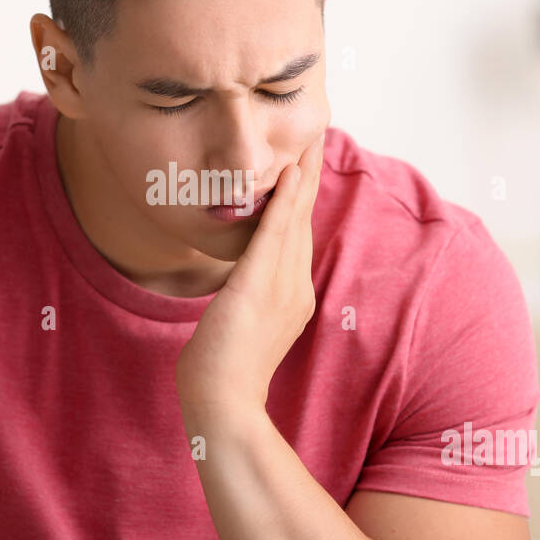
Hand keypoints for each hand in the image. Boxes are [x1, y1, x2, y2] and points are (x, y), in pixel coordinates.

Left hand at [175, 132, 325, 411]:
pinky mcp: (259, 287)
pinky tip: (289, 173)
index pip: (299, 234)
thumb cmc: (223, 373)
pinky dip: (284, 202)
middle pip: (305, 219)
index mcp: (293, 295)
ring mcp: (282, 287)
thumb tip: (239, 284)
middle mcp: (296, 286)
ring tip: (310, 138)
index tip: (306, 162)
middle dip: (310, 175)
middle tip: (316, 134)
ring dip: (303, 176)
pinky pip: (275, 235)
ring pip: (296, 219)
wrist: (223, 405)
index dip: (303, 197)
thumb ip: (248, 298)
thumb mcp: (240, 325)